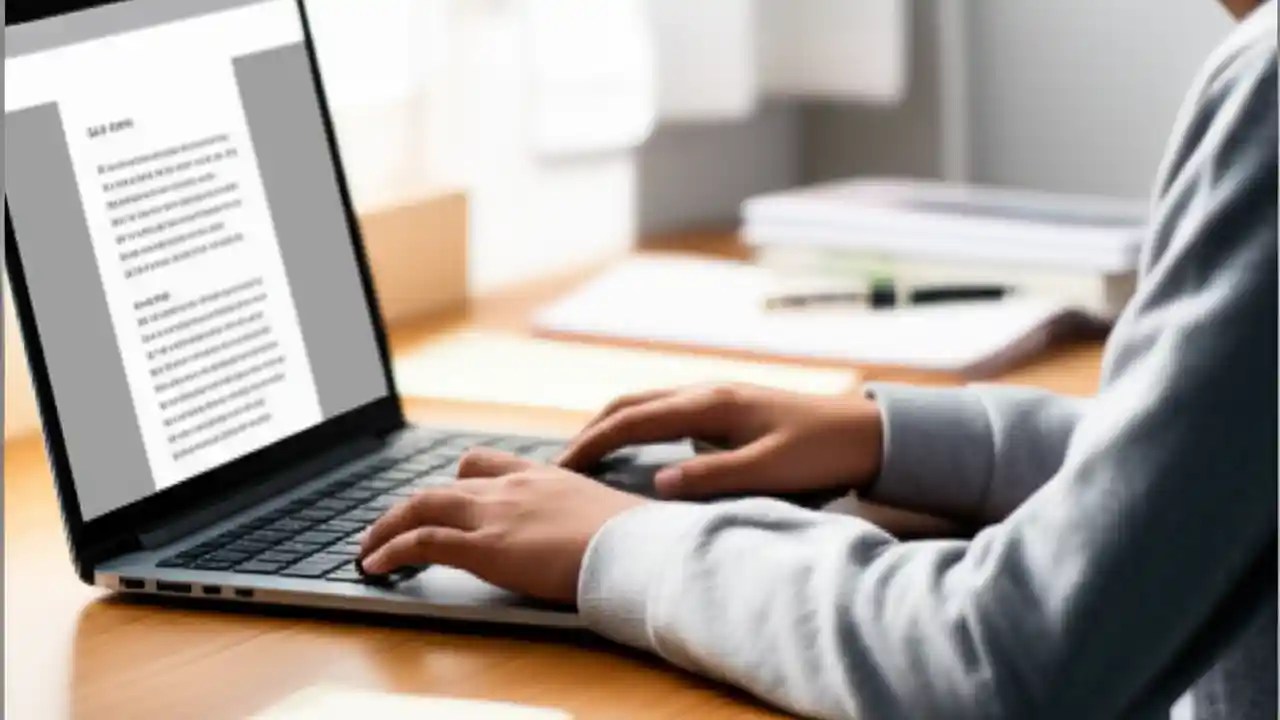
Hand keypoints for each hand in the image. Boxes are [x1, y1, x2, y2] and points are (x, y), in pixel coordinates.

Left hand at [358, 449, 646, 603]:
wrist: (636, 547)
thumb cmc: (635, 537)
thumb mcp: (607, 514)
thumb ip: (585, 518)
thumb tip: (597, 536)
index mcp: (542, 476)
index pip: (484, 465)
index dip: (456, 481)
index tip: (443, 496)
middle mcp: (511, 488)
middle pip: (443, 485)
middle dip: (409, 506)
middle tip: (390, 526)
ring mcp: (495, 515)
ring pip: (422, 506)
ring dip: (387, 526)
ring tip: (368, 547)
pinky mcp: (485, 548)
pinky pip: (423, 543)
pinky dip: (391, 550)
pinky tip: (376, 565)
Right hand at [558, 384, 882, 499]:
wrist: (866, 432)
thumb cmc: (821, 452)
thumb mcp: (769, 471)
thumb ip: (712, 477)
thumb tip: (656, 484)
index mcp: (710, 405)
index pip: (632, 420)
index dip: (591, 443)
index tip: (560, 467)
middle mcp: (707, 392)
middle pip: (630, 403)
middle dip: (591, 430)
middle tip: (562, 464)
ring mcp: (717, 396)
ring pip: (647, 404)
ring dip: (613, 425)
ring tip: (589, 456)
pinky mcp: (728, 407)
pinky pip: (667, 411)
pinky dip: (638, 426)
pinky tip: (638, 449)